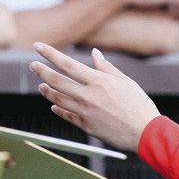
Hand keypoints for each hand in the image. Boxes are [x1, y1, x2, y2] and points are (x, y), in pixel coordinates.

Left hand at [30, 44, 159, 150]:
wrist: (144, 132)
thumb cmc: (139, 105)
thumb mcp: (125, 81)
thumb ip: (106, 68)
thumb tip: (95, 54)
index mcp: (98, 81)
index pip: (67, 64)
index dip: (50, 54)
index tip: (37, 47)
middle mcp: (88, 96)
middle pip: (56, 81)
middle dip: (41, 71)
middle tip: (33, 66)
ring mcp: (85, 112)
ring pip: (57, 99)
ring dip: (47, 90)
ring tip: (41, 85)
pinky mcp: (86, 126)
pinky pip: (67, 115)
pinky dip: (58, 108)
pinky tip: (54, 105)